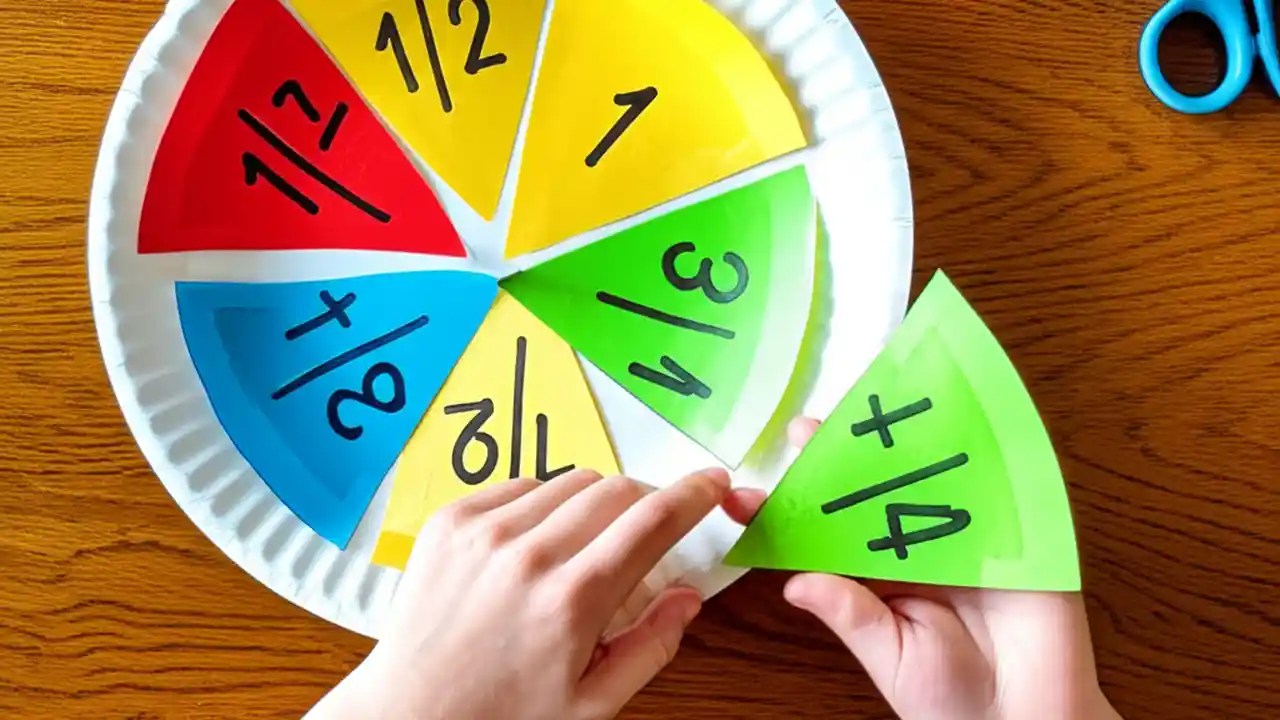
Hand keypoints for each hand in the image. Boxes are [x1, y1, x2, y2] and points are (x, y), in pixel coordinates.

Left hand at [308, 468, 730, 719]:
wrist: (407, 715)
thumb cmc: (499, 718)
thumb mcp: (591, 706)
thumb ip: (650, 647)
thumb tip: (688, 597)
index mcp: (573, 601)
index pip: (654, 520)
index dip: (694, 494)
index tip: (713, 483)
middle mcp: (529, 555)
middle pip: (618, 489)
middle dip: (647, 502)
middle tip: (648, 531)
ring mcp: (485, 531)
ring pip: (571, 480)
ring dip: (594, 504)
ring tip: (582, 549)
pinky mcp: (452, 521)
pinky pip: (521, 484)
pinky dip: (542, 504)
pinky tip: (536, 545)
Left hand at [723, 418, 1121, 719]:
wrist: (1031, 718)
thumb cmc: (953, 699)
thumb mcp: (891, 655)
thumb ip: (851, 615)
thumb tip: (793, 585)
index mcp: (876, 577)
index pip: (824, 536)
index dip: (789, 513)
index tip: (742, 499)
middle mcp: (912, 548)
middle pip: (867, 494)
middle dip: (833, 460)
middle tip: (801, 430)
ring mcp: (959, 535)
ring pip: (919, 480)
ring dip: (891, 447)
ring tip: (859, 417)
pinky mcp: (1010, 531)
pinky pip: (985, 487)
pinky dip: (966, 457)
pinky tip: (940, 428)